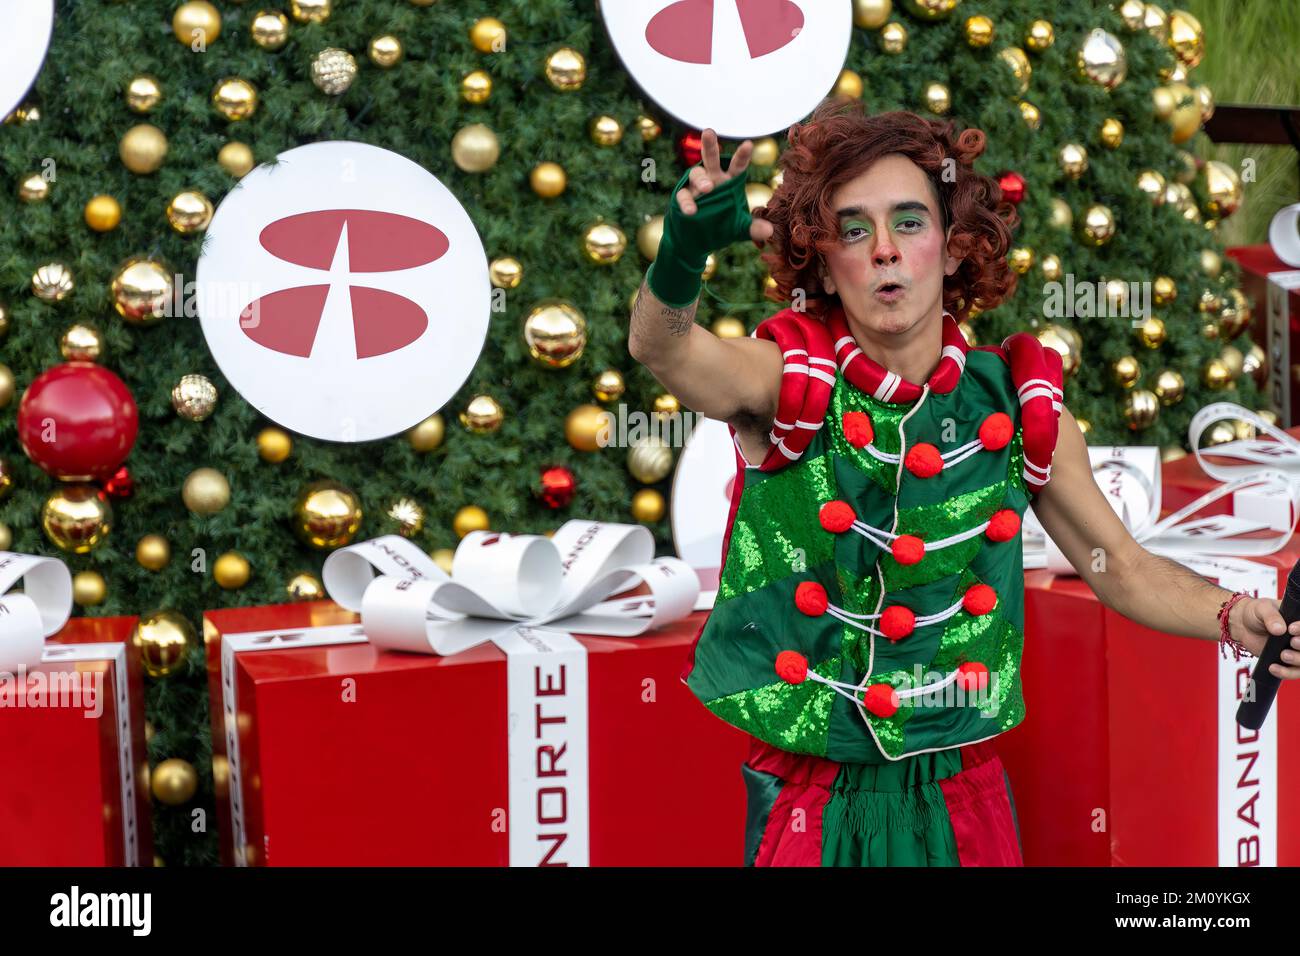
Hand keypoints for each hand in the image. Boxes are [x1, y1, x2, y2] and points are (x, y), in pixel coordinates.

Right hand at [675, 128, 773, 247]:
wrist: (699, 239)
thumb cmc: (721, 226)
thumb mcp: (739, 228)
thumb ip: (753, 228)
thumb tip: (769, 232)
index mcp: (729, 181)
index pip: (737, 165)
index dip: (742, 155)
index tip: (748, 144)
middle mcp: (712, 178)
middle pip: (710, 158)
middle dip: (709, 144)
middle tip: (708, 131)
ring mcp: (695, 187)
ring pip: (696, 174)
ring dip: (701, 179)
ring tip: (707, 189)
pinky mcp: (683, 197)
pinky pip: (683, 195)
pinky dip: (687, 202)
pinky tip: (691, 211)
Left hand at [1229, 597, 1299, 678]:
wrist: (1243, 625)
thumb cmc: (1256, 612)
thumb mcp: (1262, 609)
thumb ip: (1271, 616)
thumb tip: (1280, 629)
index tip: (1291, 629)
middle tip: (1292, 642)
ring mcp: (1297, 650)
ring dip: (1297, 660)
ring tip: (1283, 655)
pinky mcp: (1288, 662)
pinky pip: (1294, 672)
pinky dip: (1286, 673)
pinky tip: (1273, 668)